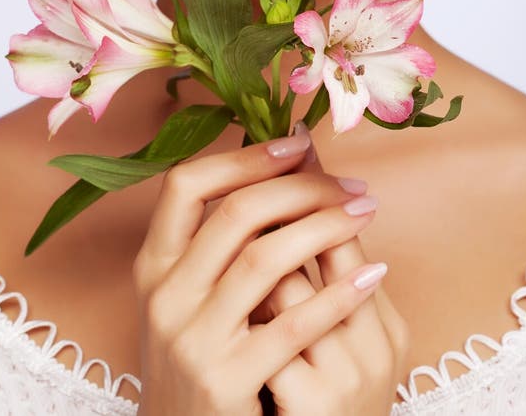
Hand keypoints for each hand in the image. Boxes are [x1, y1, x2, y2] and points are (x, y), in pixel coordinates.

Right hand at [132, 127, 396, 414]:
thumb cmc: (203, 358)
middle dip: (301, 187)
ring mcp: (191, 339)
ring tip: (366, 212)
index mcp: (154, 266)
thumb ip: (222, 241)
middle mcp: (165, 297)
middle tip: (351, 184)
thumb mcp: (194, 296)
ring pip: (265, 259)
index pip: (185, 185)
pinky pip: (293, 323)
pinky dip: (338, 293)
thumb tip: (281, 163)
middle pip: (236, 213)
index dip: (243, 158)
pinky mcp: (225, 381)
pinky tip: (371, 273)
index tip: (295, 145)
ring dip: (325, 226)